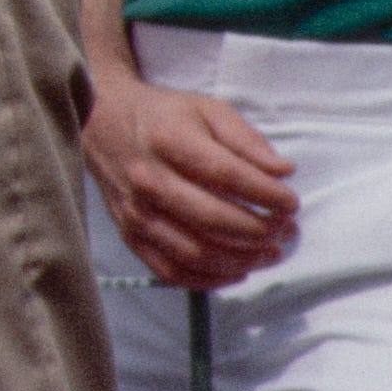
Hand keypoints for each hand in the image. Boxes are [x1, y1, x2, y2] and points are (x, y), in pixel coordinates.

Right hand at [84, 72, 298, 289]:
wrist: (101, 122)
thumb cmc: (162, 117)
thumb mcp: (207, 111)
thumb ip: (247, 140)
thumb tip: (283, 172)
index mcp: (168, 140)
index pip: (226, 175)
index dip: (267, 194)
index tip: (291, 202)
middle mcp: (148, 178)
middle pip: (213, 219)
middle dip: (261, 231)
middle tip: (286, 230)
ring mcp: (136, 211)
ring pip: (196, 252)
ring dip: (243, 259)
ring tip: (271, 252)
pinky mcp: (129, 233)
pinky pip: (171, 271)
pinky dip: (210, 280)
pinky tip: (236, 269)